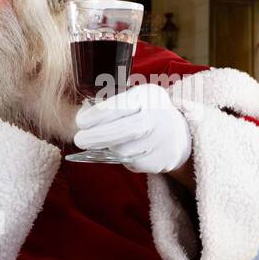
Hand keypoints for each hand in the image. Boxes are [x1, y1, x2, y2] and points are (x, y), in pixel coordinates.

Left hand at [73, 82, 191, 173]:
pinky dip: (121, 158)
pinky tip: (123, 150)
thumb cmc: (147, 111)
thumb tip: (83, 114)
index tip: (81, 122)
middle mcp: (157, 118)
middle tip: (80, 140)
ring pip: (124, 150)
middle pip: (124, 130)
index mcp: (148, 96)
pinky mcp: (159, 160)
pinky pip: (132, 163)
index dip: (98, 115)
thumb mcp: (136, 96)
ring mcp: (160, 141)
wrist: (178, 133)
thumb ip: (112, 102)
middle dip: (98, 136)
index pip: (120, 106)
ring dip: (108, 148)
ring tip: (103, 143)